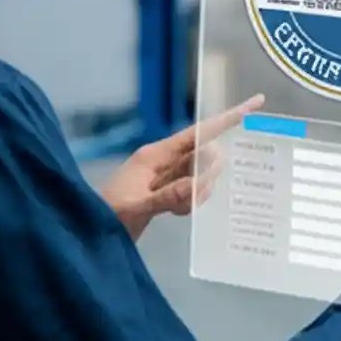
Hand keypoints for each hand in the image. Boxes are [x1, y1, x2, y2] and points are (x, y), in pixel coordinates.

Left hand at [100, 94, 264, 240]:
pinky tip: (174, 214)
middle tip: (188, 197)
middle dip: (207, 175)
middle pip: (203, 156)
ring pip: (199, 177)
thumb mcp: (137, 206)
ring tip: (175, 210)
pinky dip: (189, 202)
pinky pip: (191, 192)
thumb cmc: (105, 216)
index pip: (198, 133)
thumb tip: (206, 177)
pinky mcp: (165, 193)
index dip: (227, 118)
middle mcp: (162, 161)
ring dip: (195, 194)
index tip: (254, 104)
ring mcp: (164, 177)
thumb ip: (170, 194)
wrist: (86, 236)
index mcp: (155, 155)